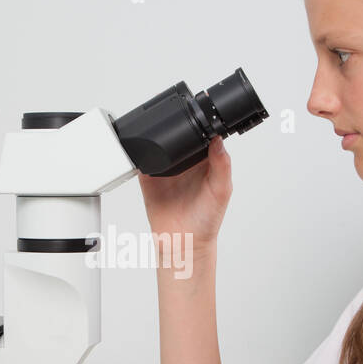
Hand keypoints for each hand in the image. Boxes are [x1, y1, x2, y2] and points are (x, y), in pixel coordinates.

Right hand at [136, 134, 231, 254]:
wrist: (182, 242)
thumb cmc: (206, 221)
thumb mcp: (221, 191)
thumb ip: (222, 165)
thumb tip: (218, 141)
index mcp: (206, 162)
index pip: (204, 136)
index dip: (204, 126)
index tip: (202, 121)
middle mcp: (186, 163)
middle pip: (179, 136)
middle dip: (177, 130)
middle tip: (178, 127)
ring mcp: (166, 169)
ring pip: (159, 144)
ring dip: (157, 140)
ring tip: (162, 143)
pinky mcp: (149, 176)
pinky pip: (142, 160)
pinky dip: (140, 154)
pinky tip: (147, 156)